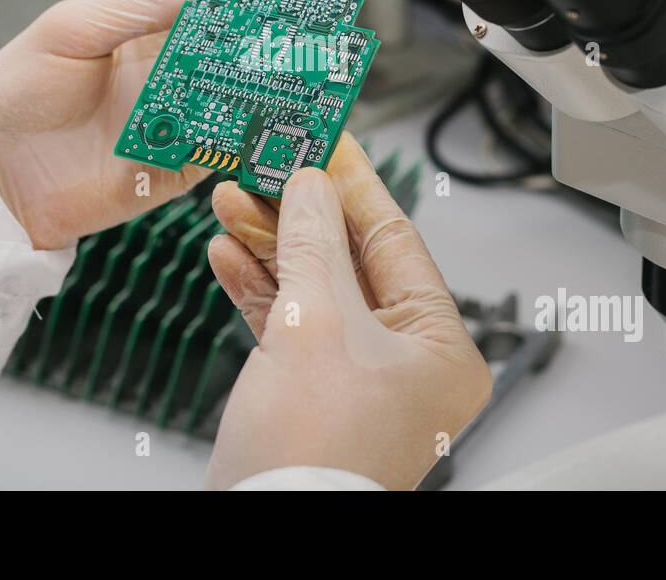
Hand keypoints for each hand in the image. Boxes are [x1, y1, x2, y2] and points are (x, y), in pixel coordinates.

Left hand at [0, 0, 269, 248]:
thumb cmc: (14, 95)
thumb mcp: (72, 30)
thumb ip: (142, 3)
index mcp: (136, 19)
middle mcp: (165, 61)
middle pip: (232, 28)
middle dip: (271, 10)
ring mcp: (177, 109)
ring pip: (241, 83)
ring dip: (274, 68)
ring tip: (306, 52)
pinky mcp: (182, 160)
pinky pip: (230, 142)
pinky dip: (258, 130)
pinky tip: (281, 113)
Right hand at [204, 133, 491, 489]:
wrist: (268, 524)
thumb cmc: (317, 456)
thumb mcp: (316, 321)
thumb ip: (312, 242)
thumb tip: (312, 186)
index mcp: (439, 346)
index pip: (395, 238)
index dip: (355, 184)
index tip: (328, 141)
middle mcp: (406, 362)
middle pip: (349, 259)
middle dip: (299, 213)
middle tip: (268, 164)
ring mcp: (358, 378)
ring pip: (314, 288)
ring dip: (270, 243)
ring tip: (233, 199)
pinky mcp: (312, 392)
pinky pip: (288, 323)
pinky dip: (258, 287)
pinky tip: (226, 252)